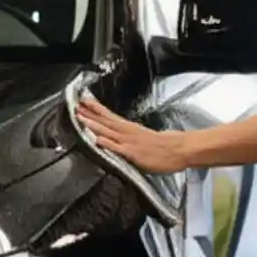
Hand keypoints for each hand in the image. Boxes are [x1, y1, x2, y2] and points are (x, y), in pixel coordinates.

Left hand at [75, 96, 189, 173]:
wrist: (180, 150)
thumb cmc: (167, 145)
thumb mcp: (146, 137)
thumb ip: (133, 135)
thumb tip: (122, 135)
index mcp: (131, 128)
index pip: (110, 117)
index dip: (97, 110)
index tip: (85, 102)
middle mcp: (129, 132)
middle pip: (106, 121)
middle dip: (90, 113)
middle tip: (76, 105)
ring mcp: (130, 142)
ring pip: (108, 131)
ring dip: (93, 124)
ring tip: (80, 117)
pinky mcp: (133, 154)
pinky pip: (117, 148)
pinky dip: (106, 143)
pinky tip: (96, 139)